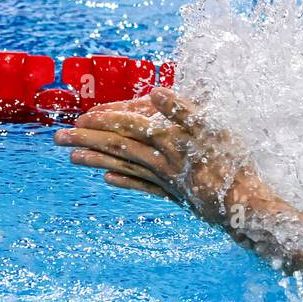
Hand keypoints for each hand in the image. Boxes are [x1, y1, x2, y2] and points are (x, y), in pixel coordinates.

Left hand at [53, 88, 273, 226]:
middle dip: (88, 140)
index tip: (80, 118)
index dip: (106, 120)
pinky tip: (108, 180)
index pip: (130, 126)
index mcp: (168, 141)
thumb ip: (184, 111)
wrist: (245, 208)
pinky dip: (124, 181)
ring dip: (97, 160)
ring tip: (72, 157)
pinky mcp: (174, 194)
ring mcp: (165, 179)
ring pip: (125, 167)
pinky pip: (143, 186)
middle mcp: (160, 160)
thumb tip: (156, 93)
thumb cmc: (234, 165)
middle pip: (119, 147)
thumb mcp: (214, 130)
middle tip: (57, 138)